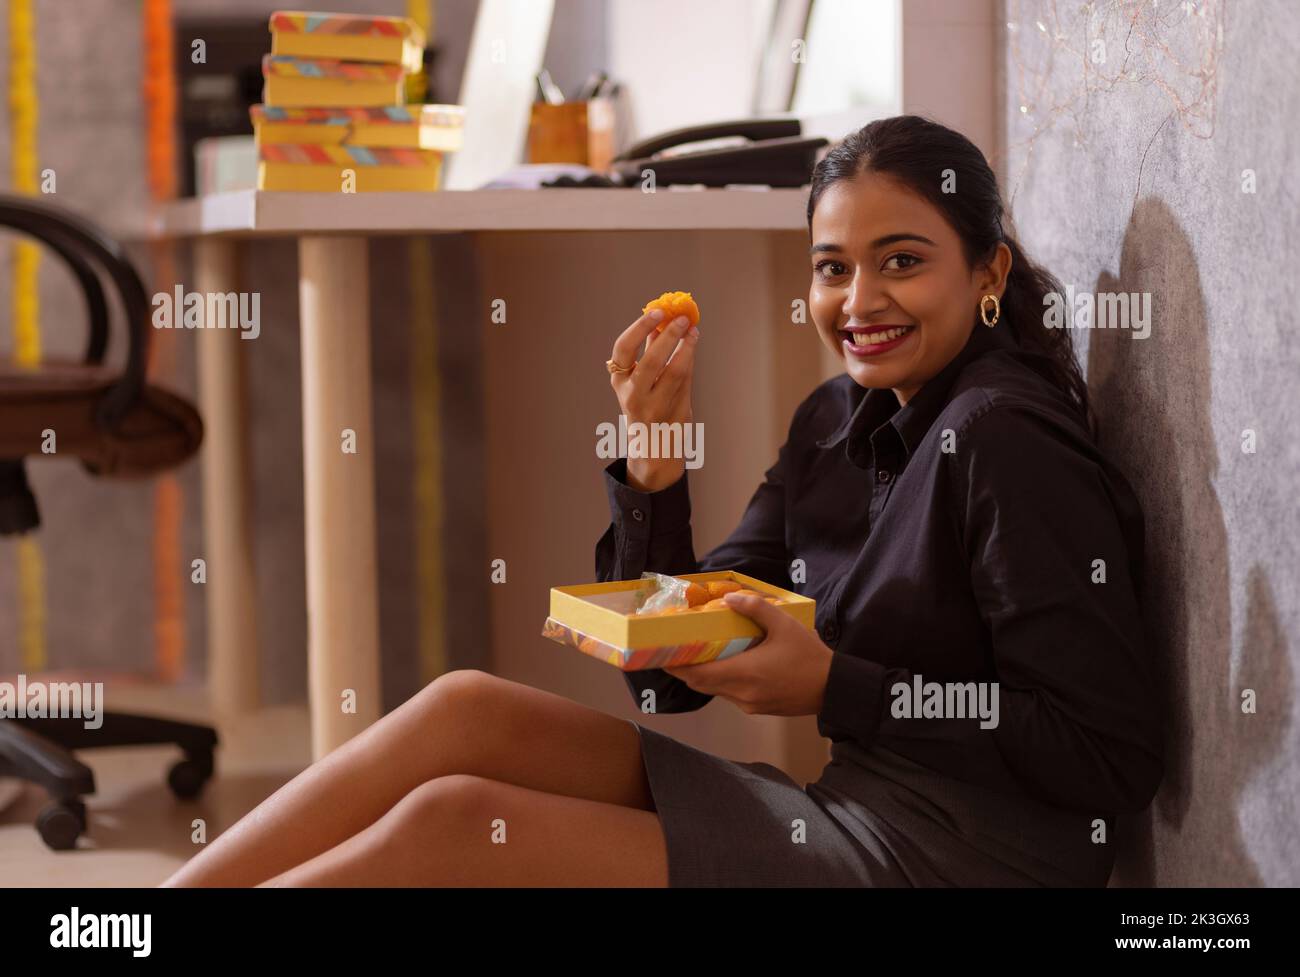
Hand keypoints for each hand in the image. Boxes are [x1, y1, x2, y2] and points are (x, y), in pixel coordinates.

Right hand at [608, 308, 699, 491]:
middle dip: (669, 336)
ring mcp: (654, 407)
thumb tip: (661, 319)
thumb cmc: (646, 404)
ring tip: (693, 331)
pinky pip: (685, 381)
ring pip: (674, 371)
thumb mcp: (640, 379)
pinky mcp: (674, 413)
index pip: (624, 349)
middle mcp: (633, 395)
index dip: (640, 327)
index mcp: (620, 381)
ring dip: (686, 347)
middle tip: (683, 319)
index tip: (658, 311)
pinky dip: (689, 361)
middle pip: (651, 361)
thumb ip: (650, 350)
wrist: (653, 447)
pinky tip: (692, 346)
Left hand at [664, 592, 833, 716]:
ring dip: (705, 675)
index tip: (661, 655)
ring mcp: (750, 704)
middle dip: (685, 669)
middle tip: (674, 651)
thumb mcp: (785, 625)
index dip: (676, 666)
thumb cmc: (809, 656)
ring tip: (698, 654)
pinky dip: (722, 681)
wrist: (835, 688)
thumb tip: (731, 596)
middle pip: (701, 685)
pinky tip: (727, 665)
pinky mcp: (759, 708)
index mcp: (744, 674)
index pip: (698, 675)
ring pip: (716, 691)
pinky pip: (731, 695)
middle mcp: (742, 694)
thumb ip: (756, 609)